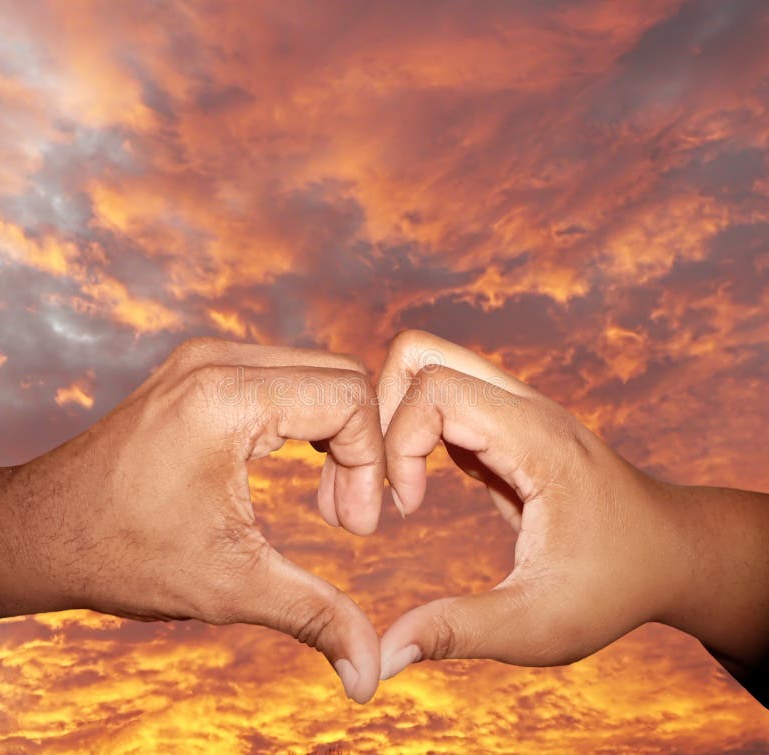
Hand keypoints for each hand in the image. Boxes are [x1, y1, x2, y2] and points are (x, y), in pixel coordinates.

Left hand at [0, 338, 384, 702]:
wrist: (43, 531)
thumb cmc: (122, 553)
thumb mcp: (230, 585)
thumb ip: (315, 615)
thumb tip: (371, 675)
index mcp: (228, 398)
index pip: (350, 399)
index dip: (371, 465)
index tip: (355, 526)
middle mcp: (221, 360)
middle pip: (343, 377)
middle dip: (361, 448)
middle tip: (345, 517)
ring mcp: (208, 358)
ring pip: (318, 374)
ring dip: (337, 435)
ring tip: (325, 502)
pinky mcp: (202, 369)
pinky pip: (286, 377)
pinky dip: (307, 420)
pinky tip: (300, 469)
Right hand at [376, 331, 768, 698]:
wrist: (671, 553)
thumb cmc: (616, 585)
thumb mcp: (538, 624)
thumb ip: (457, 633)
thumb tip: (380, 658)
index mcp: (535, 437)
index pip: (434, 389)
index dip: (398, 444)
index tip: (406, 508)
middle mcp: (523, 406)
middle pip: (421, 354)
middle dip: (380, 410)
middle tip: (382, 480)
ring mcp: (514, 409)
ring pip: (426, 368)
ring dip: (392, 419)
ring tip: (395, 486)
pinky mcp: (504, 425)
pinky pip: (440, 400)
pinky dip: (410, 432)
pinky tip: (414, 487)